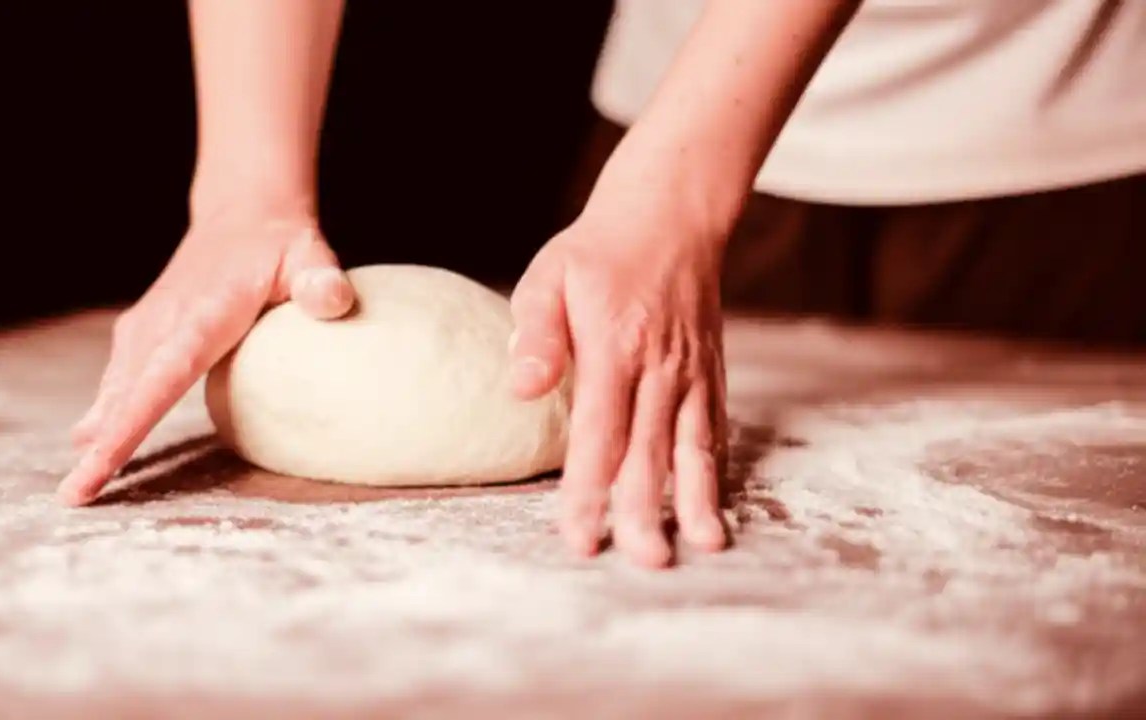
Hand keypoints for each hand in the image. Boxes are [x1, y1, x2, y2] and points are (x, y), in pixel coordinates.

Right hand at [58, 200, 354, 504]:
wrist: (242, 214)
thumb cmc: (280, 244)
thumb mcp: (309, 254)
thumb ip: (321, 279)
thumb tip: (334, 301)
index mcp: (202, 314)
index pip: (161, 376)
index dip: (129, 421)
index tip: (97, 457)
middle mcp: (165, 322)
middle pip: (128, 393)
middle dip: (101, 446)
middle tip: (73, 496)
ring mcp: (150, 325)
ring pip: (118, 386)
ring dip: (97, 432)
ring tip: (78, 484)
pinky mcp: (146, 330)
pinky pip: (122, 376)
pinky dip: (105, 409)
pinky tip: (87, 440)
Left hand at [509, 196, 728, 567]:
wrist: (669, 213)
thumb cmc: (598, 250)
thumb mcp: (550, 277)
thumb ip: (537, 335)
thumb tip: (520, 390)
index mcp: (615, 347)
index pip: (599, 434)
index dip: (589, 490)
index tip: (579, 535)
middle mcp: (660, 366)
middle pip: (650, 452)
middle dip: (647, 511)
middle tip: (644, 560)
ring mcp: (692, 371)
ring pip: (693, 446)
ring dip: (698, 499)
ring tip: (704, 545)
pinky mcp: (711, 371)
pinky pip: (715, 427)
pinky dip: (716, 469)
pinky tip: (715, 505)